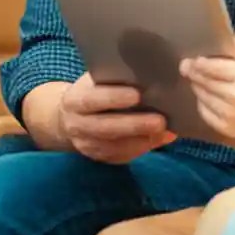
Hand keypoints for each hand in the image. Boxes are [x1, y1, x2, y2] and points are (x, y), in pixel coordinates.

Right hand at [58, 73, 175, 162]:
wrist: (69, 117)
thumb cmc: (91, 91)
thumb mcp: (94, 81)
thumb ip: (113, 80)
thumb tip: (147, 78)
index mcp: (74, 100)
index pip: (91, 100)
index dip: (113, 98)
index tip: (137, 95)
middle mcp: (77, 125)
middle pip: (105, 127)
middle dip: (134, 125)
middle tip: (160, 121)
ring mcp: (86, 144)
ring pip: (114, 147)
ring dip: (142, 140)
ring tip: (165, 131)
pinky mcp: (98, 156)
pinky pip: (120, 156)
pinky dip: (142, 148)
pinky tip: (159, 139)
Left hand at [181, 30, 234, 144]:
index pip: (214, 67)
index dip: (199, 63)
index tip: (192, 59)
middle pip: (205, 81)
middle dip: (194, 73)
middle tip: (186, 67)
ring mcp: (231, 114)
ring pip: (203, 96)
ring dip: (197, 87)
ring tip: (196, 81)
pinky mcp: (227, 128)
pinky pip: (206, 113)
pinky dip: (202, 104)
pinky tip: (204, 98)